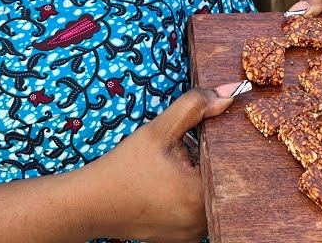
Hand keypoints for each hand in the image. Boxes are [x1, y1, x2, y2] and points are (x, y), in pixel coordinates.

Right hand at [89, 82, 240, 242]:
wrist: (91, 203)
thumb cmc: (123, 167)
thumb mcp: (159, 131)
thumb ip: (196, 107)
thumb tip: (230, 93)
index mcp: (200, 196)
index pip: (231, 165)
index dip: (218, 147)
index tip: (198, 142)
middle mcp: (202, 222)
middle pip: (223, 183)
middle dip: (209, 163)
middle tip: (184, 155)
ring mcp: (193, 234)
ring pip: (211, 198)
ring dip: (201, 181)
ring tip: (174, 172)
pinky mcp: (184, 239)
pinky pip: (200, 212)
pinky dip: (191, 197)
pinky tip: (170, 187)